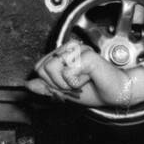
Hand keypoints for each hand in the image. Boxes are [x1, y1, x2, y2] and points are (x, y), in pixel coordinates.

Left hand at [27, 42, 143, 109]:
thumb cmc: (94, 90)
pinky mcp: (87, 55)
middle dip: (57, 84)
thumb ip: (46, 87)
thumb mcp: (64, 93)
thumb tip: (28, 84)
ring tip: (81, 81)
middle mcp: (69, 49)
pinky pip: (68, 73)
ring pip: (52, 68)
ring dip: (66, 83)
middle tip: (74, 85)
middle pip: (43, 68)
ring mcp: (78, 50)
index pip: (39, 67)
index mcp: (63, 55)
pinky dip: (77, 82)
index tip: (66, 86)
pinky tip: (89, 79)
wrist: (114, 94)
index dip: (49, 82)